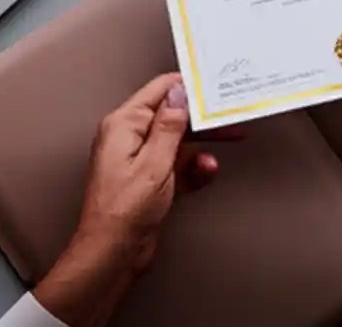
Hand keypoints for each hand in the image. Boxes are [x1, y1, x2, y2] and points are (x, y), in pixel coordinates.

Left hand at [34, 74, 239, 326]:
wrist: (112, 253)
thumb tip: (180, 94)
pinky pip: (177, 164)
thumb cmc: (122, 213)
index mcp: (123, 125)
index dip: (188, 87)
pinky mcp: (149, 178)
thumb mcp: (154, 164)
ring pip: (179, 142)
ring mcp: (139, 158)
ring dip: (199, 150)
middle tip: (229, 120)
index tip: (214, 88)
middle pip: (173, 116)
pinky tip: (203, 174)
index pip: (159, 91)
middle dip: (202, 121)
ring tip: (212, 162)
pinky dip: (192, 169)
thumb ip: (170, 126)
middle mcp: (128, 137)